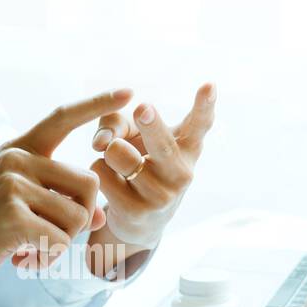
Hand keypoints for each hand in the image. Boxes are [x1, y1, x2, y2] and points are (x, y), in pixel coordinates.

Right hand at [0, 90, 132, 288]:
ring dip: (61, 244)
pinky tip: (21, 260)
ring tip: (30, 249)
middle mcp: (17, 160)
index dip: (98, 104)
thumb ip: (56, 201)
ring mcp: (14, 186)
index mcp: (18, 149)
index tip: (129, 92)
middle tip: (48, 237)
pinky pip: (60, 242)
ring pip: (78, 218)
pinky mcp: (14, 217)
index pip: (63, 118)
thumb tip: (100, 215)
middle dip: (79, 219)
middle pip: (89, 185)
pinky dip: (47, 259)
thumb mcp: (17, 203)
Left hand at [88, 83, 215, 246]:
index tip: (209, 84)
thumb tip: (101, 141)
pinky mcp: (136, 212)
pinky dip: (97, 168)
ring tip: (117, 160)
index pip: (200, 124)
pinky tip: (109, 181)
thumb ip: (116, 122)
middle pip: (161, 144)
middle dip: (150, 126)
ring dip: (109, 149)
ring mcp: (161, 196)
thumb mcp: (132, 135)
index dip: (205, 105)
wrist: (140, 221)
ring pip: (118, 153)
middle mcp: (181, 172)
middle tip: (142, 108)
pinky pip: (101, 172)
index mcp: (188, 148)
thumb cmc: (138, 162)